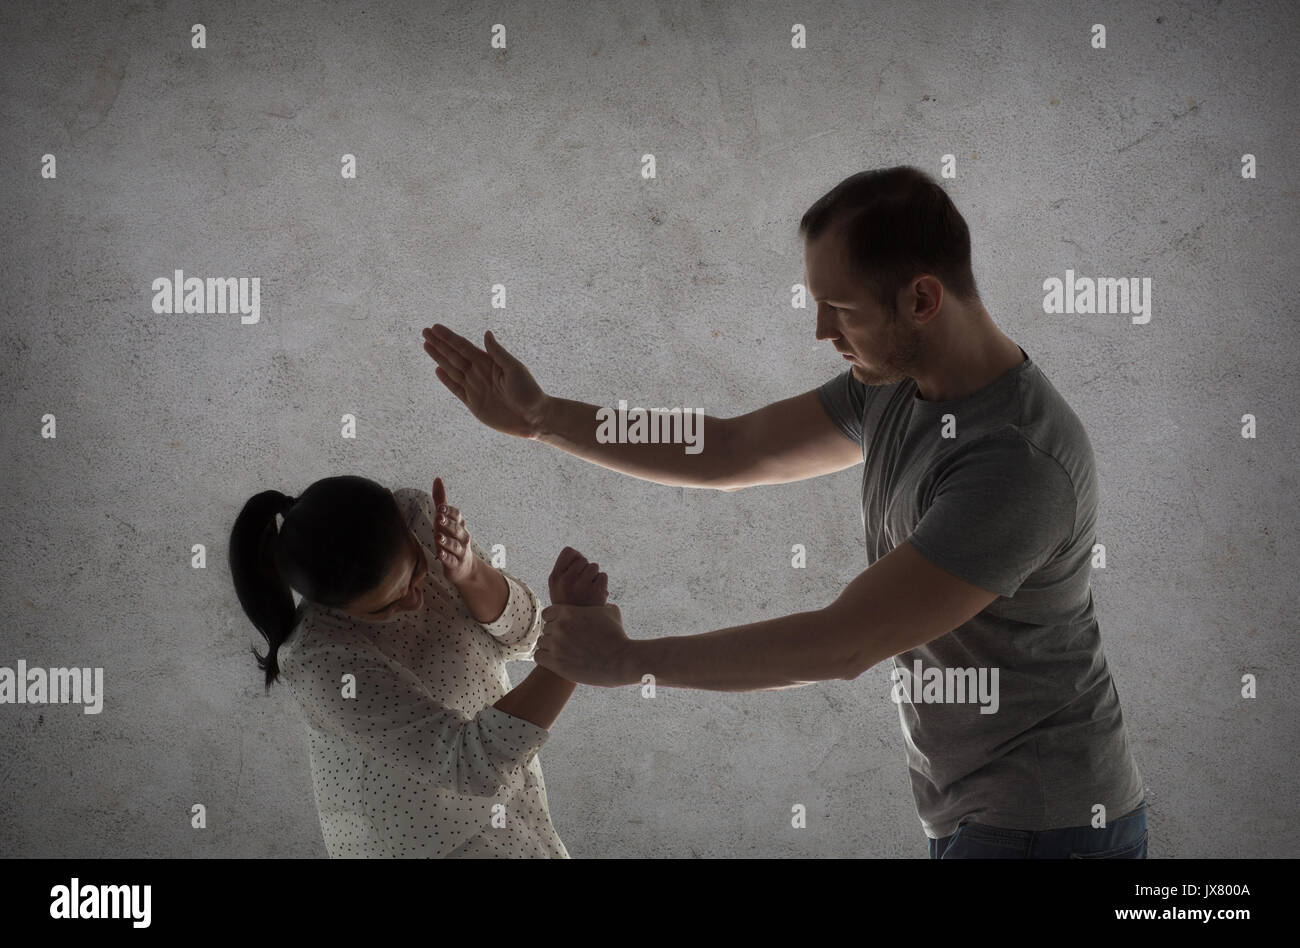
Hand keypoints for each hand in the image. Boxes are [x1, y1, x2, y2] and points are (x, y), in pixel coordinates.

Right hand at [422, 324, 549, 438]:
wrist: (533, 418)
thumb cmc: (529, 392)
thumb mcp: (515, 369)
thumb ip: (498, 353)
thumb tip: (486, 333)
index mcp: (488, 362)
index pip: (464, 347)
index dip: (449, 337)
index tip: (435, 328)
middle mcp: (479, 372)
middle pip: (454, 355)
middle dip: (439, 344)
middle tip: (425, 331)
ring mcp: (475, 387)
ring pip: (451, 369)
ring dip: (439, 357)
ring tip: (426, 345)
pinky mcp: (473, 403)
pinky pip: (456, 389)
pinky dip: (446, 380)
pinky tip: (437, 369)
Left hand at [431, 476, 475, 585]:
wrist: (465, 567)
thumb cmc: (453, 538)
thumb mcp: (447, 519)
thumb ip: (441, 500)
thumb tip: (437, 479)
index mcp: (460, 525)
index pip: (457, 516)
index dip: (449, 512)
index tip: (440, 507)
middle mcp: (463, 537)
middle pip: (457, 529)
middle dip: (448, 524)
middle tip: (438, 518)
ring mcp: (460, 552)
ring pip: (454, 546)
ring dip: (447, 541)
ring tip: (438, 537)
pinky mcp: (455, 564)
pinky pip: (451, 561)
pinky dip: (446, 558)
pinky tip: (440, 555)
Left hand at [536, 602, 634, 686]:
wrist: (621, 660)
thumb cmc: (617, 635)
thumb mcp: (610, 611)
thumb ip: (598, 604)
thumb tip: (600, 600)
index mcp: (568, 612)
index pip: (547, 613)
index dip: (555, 620)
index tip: (565, 627)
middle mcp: (559, 627)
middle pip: (545, 629)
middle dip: (555, 634)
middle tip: (568, 642)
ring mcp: (556, 645)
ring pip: (541, 643)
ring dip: (550, 646)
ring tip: (564, 651)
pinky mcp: (556, 663)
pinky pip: (538, 657)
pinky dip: (546, 658)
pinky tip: (559, 660)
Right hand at [548, 546, 608, 606]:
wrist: (577, 627)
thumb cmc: (569, 603)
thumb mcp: (559, 586)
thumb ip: (566, 569)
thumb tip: (581, 555)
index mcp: (555, 577)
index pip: (568, 551)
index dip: (575, 558)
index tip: (576, 569)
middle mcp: (566, 580)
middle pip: (583, 559)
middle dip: (585, 569)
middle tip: (582, 585)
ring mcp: (581, 585)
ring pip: (594, 566)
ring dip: (594, 576)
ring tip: (588, 589)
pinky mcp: (595, 591)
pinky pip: (603, 576)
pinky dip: (602, 584)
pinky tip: (595, 594)